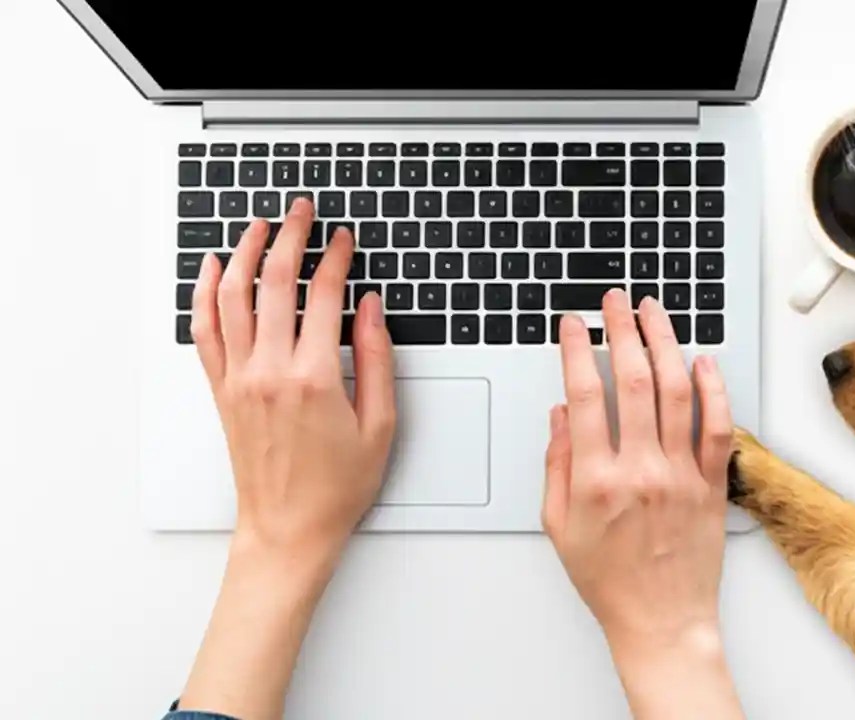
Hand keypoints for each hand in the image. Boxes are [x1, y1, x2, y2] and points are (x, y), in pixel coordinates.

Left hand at [194, 200, 395, 559]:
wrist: (288, 529)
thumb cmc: (336, 487)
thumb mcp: (380, 425)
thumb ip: (375, 359)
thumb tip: (370, 308)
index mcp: (312, 378)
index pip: (323, 296)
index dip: (336, 258)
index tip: (344, 239)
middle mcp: (268, 372)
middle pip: (273, 283)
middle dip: (289, 237)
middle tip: (301, 211)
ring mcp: (238, 380)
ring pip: (232, 298)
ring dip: (244, 253)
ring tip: (258, 226)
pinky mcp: (222, 391)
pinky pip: (205, 331)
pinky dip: (205, 294)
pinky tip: (213, 269)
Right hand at [543, 289, 741, 718]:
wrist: (661, 621)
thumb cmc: (608, 581)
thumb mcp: (559, 526)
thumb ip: (556, 464)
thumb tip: (560, 413)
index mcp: (595, 480)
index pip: (583, 395)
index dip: (575, 349)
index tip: (572, 324)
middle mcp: (640, 471)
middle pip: (632, 380)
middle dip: (620, 330)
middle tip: (614, 302)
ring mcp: (680, 476)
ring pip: (676, 392)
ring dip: (664, 343)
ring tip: (654, 313)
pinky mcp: (712, 486)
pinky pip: (717, 427)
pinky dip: (713, 389)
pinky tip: (703, 361)